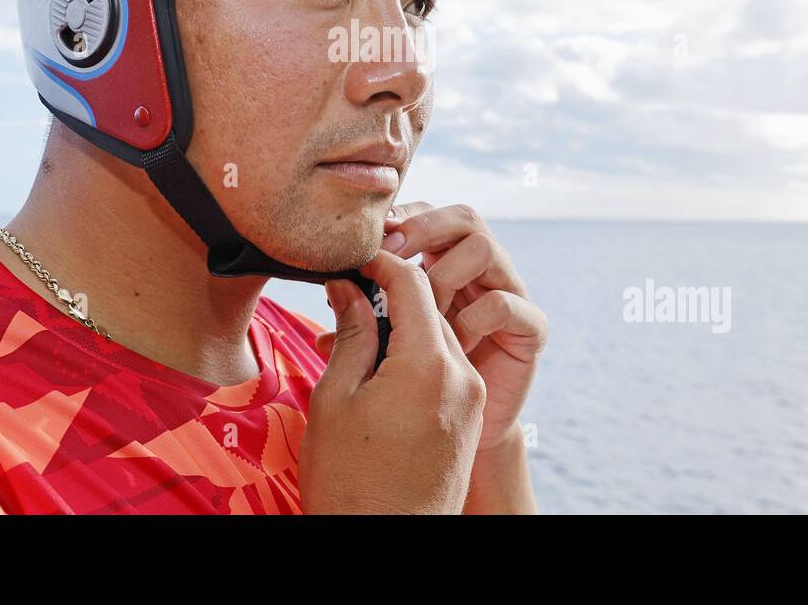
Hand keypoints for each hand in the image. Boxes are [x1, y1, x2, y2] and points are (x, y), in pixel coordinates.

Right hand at [298, 250, 485, 513]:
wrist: (384, 546)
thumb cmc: (350, 481)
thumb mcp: (336, 399)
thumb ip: (352, 334)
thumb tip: (351, 287)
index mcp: (429, 366)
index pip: (413, 282)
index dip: (381, 262)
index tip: (353, 260)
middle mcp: (462, 377)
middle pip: (431, 305)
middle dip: (393, 292)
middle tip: (350, 292)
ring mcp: (470, 400)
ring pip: (439, 335)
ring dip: (406, 325)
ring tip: (362, 334)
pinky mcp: (469, 419)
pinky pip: (447, 366)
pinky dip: (419, 354)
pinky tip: (384, 367)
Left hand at [380, 202, 546, 454]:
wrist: (460, 448)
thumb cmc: (409, 396)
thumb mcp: (377, 349)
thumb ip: (361, 318)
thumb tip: (333, 288)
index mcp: (441, 265)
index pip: (427, 217)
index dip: (400, 219)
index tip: (367, 242)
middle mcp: (476, 274)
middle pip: (464, 217)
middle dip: (424, 229)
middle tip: (391, 257)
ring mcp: (506, 296)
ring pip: (486, 249)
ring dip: (445, 276)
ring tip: (424, 314)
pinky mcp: (529, 330)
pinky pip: (505, 304)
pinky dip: (472, 319)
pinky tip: (454, 348)